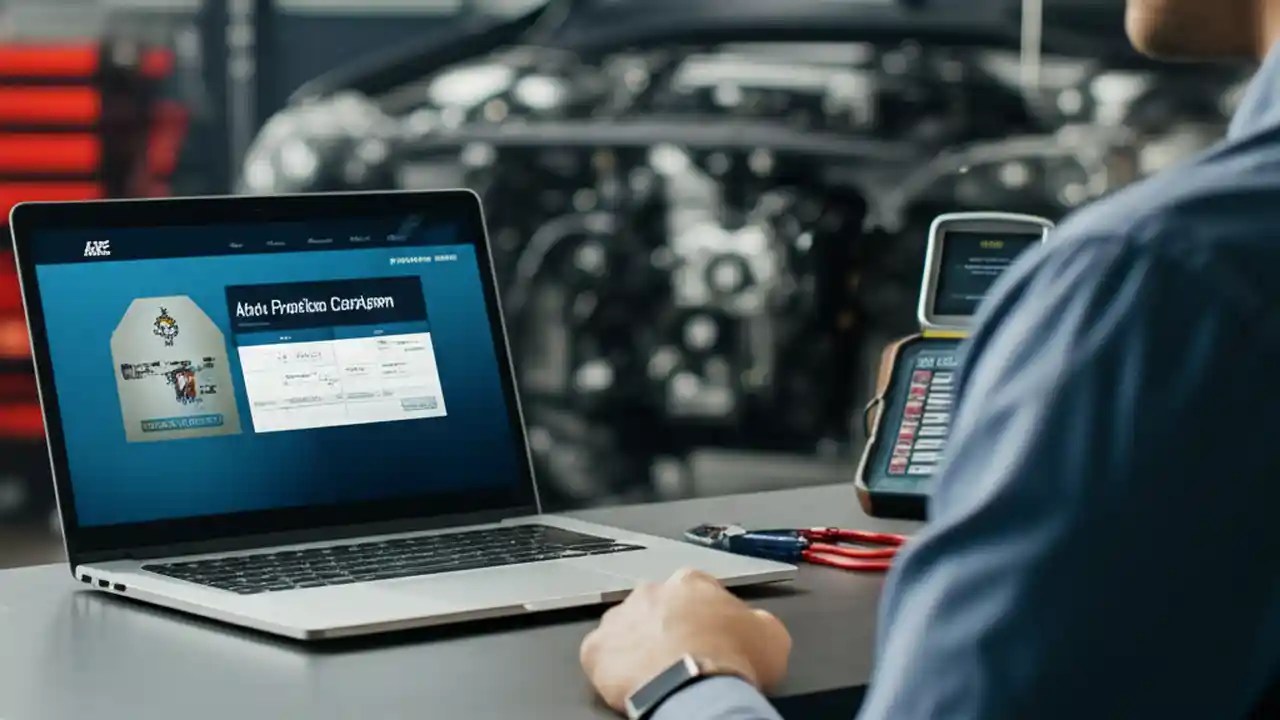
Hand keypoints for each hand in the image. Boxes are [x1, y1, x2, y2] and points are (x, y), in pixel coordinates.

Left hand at [580, 568, 791, 712]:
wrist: (696, 689)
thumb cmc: (732, 661)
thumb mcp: (772, 634)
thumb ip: (756, 618)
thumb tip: (753, 622)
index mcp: (691, 582)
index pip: (695, 592)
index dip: (704, 617)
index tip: (709, 637)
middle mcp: (650, 590)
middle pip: (657, 606)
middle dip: (666, 627)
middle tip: (681, 655)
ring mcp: (619, 618)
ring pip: (625, 629)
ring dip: (637, 645)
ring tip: (655, 672)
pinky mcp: (596, 648)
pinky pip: (600, 656)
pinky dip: (611, 669)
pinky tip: (630, 682)